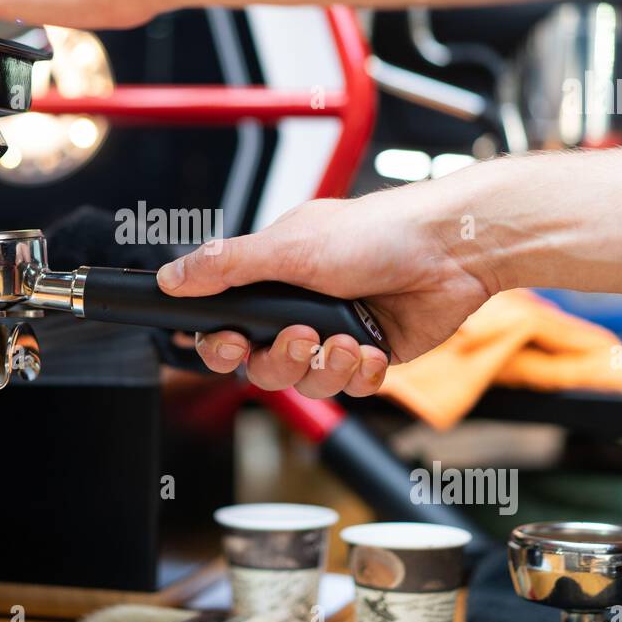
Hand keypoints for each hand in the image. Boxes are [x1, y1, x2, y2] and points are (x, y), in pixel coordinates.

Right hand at [155, 189, 496, 397]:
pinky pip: (351, 387)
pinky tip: (374, 347)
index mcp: (272, 277)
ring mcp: (336, 334)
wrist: (451, 251)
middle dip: (281, 358)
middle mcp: (300, 308)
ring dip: (327, 366)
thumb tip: (171, 277)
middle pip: (261, 364)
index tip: (227, 341)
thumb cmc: (377, 234)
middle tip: (303, 336)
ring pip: (307, 381)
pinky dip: (362, 373)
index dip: (219, 343)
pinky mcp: (371, 355)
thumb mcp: (288, 246)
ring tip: (350, 338)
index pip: (224, 323)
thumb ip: (225, 265)